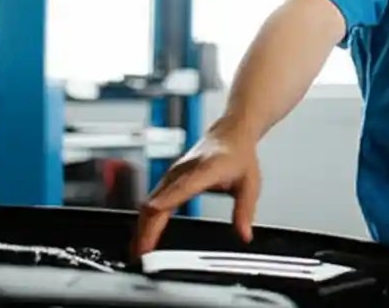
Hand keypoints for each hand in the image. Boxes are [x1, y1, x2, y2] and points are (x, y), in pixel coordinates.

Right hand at [131, 117, 260, 257]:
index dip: (167, 201)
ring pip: (150, 201)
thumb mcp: (250, 184)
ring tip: (139, 251)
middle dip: (147, 227)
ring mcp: (173, 174)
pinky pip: (152, 200)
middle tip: (144, 253)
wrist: (230, 135)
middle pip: (158, 200)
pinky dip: (146, 219)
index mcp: (205, 169)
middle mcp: (183, 171)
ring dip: (143, 226)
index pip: (182, 186)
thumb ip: (245, 210)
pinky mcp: (169, 179)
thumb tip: (244, 234)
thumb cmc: (239, 155)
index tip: (154, 216)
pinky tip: (145, 234)